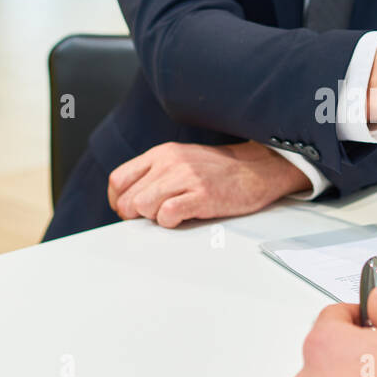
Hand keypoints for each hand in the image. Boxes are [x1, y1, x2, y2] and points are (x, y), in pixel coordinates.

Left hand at [106, 140, 309, 227]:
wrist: (258, 168)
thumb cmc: (220, 170)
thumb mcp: (181, 160)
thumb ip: (155, 174)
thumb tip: (130, 201)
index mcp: (162, 153)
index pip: (119, 180)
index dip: (118, 201)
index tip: (129, 211)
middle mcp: (170, 163)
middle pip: (128, 199)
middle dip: (136, 216)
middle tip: (153, 218)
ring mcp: (186, 178)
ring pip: (143, 207)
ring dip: (154, 218)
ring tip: (173, 214)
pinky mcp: (202, 195)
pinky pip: (167, 215)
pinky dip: (170, 223)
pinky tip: (183, 218)